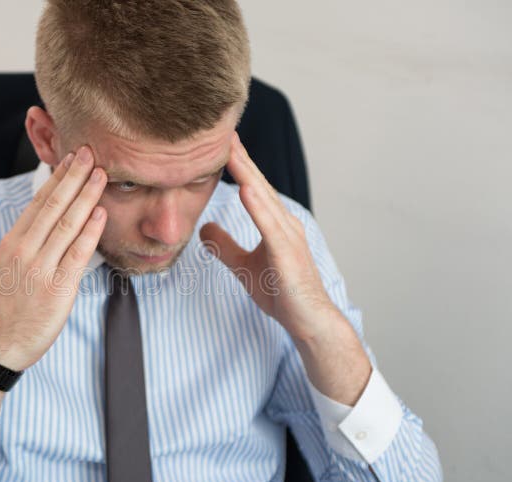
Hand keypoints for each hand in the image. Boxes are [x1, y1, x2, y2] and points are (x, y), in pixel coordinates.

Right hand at [0, 146, 106, 370]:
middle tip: (90, 153)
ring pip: (66, 224)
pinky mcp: (57, 288)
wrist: (1, 341)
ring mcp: (40, 269)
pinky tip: (101, 213)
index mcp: (14, 241)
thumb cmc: (12, 302)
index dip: (58, 176)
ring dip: (85, 197)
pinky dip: (90, 232)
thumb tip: (57, 212)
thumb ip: (34, 238)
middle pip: (53, 206)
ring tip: (101, 175)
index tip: (72, 156)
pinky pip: (76, 254)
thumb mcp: (15, 263)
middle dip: (74, 177)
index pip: (39, 201)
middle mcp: (25, 250)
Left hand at [199, 133, 338, 342]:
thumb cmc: (282, 293)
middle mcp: (284, 223)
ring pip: (263, 199)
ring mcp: (288, 237)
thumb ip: (225, 247)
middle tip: (223, 130)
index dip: (237, 164)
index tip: (219, 141)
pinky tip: (246, 189)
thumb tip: (203, 229)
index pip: (253, 187)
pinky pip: (271, 227)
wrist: (308, 321)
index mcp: (274, 224)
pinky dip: (258, 207)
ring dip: (247, 173)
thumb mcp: (243, 267)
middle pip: (258, 184)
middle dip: (241, 157)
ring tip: (230, 149)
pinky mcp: (287, 254)